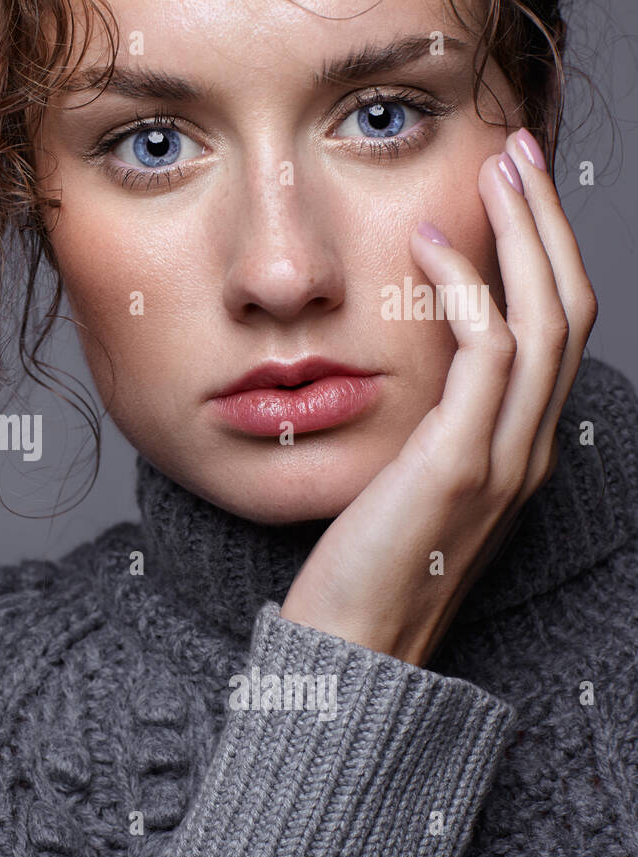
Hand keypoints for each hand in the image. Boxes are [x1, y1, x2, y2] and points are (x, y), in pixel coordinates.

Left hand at [280, 127, 596, 666]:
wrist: (350, 641)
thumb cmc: (363, 563)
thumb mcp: (404, 480)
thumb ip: (426, 426)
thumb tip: (407, 367)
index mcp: (517, 448)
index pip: (555, 330)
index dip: (545, 254)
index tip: (512, 192)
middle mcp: (527, 448)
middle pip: (568, 309)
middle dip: (548, 223)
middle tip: (518, 154)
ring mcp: (502, 457)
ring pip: (546, 320)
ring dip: (525, 236)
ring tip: (493, 173)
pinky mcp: (459, 465)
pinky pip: (487, 355)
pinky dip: (469, 290)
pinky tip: (430, 247)